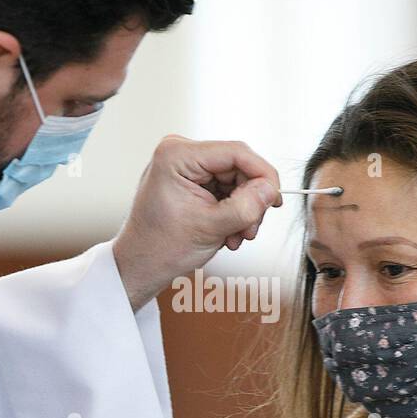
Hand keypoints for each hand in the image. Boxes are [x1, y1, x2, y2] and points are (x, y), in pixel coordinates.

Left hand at [112, 136, 281, 309]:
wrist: (141, 265)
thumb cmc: (162, 248)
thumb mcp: (211, 228)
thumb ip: (245, 207)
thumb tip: (271, 189)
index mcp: (176, 155)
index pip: (236, 152)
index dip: (263, 175)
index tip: (275, 201)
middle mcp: (180, 152)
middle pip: (239, 166)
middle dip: (250, 200)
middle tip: (250, 231)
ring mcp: (186, 164)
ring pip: (236, 179)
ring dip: (243, 210)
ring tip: (236, 237)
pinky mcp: (192, 178)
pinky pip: (226, 188)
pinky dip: (233, 211)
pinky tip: (228, 232)